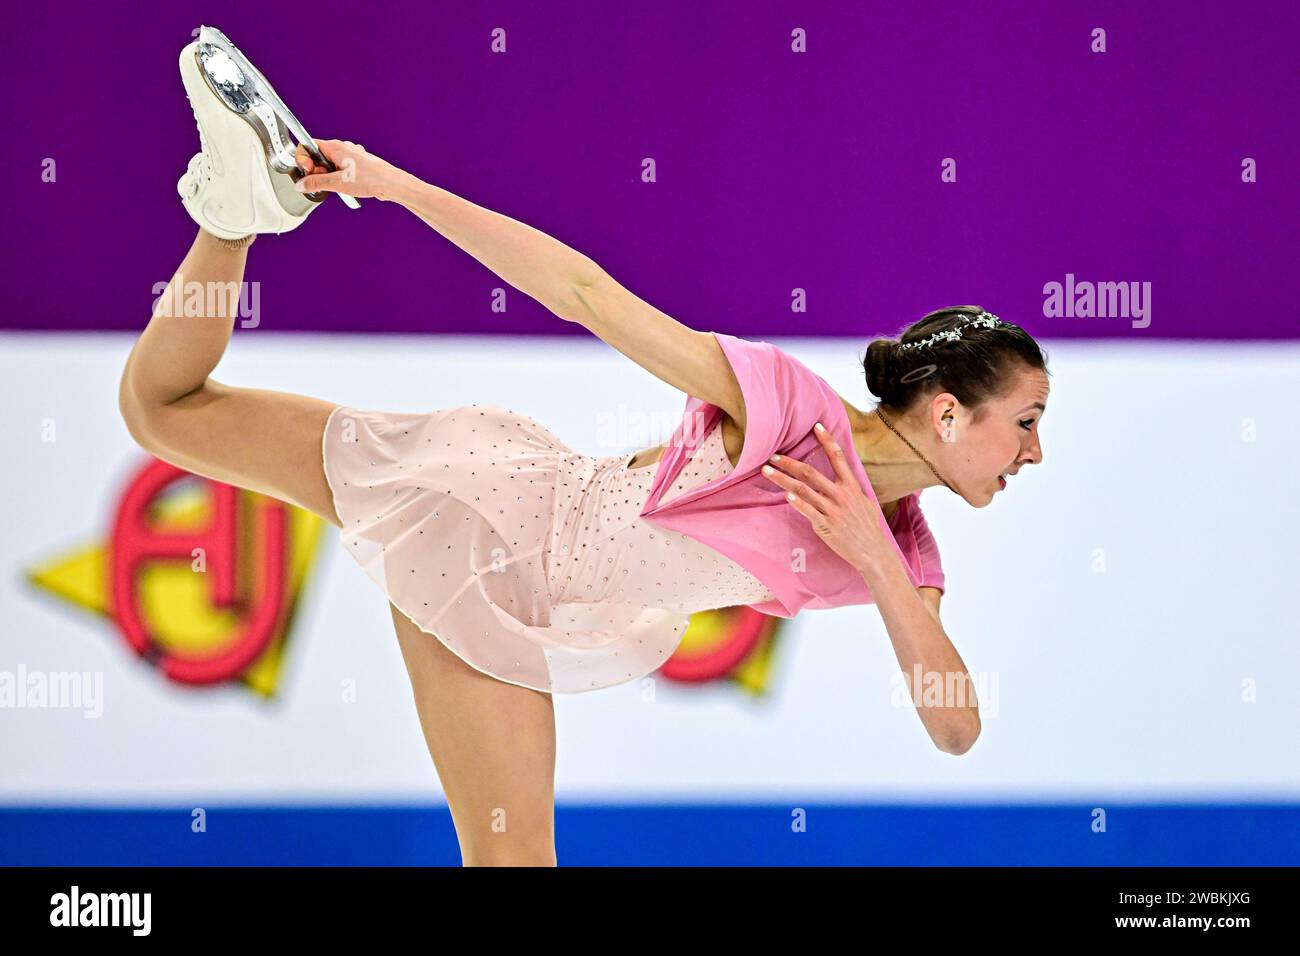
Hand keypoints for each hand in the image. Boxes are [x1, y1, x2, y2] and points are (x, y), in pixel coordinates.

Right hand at [294, 138, 404, 200]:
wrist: (391, 184)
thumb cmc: (370, 179)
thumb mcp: (337, 183)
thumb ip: (316, 183)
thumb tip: (301, 184)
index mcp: (334, 147)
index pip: (308, 146)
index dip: (304, 160)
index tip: (308, 172)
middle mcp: (341, 147)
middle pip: (318, 157)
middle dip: (318, 172)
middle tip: (327, 182)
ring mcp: (349, 155)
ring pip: (329, 165)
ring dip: (329, 177)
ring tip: (340, 185)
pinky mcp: (356, 164)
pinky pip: (340, 169)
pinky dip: (339, 178)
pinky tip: (348, 186)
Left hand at [760, 422, 894, 571]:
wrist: (873, 552)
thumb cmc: (868, 527)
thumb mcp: (864, 502)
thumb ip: (850, 489)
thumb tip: (840, 479)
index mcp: (852, 486)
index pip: (838, 457)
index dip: (827, 440)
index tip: (816, 426)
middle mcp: (841, 495)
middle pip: (811, 472)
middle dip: (789, 462)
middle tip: (773, 456)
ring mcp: (832, 510)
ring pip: (803, 490)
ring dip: (782, 479)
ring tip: (767, 471)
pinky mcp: (825, 525)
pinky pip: (808, 511)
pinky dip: (796, 502)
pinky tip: (785, 495)